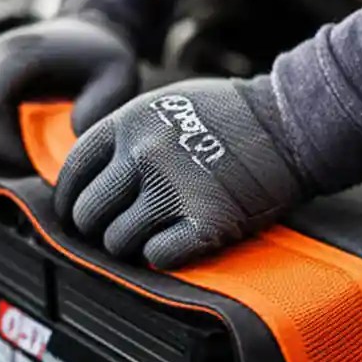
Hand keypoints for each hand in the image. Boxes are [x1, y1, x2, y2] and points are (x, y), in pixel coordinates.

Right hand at [0, 16, 136, 168]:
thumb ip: (97, 110)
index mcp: (17, 53)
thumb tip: (69, 146)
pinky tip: (20, 156)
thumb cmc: (104, 57)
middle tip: (34, 175)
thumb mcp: (117, 78)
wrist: (89, 31)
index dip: (5, 147)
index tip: (36, 170)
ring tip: (29, 166)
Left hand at [53, 77, 306, 268]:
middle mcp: (143, 155)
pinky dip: (165, 255)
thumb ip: (123, 136)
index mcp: (127, 124)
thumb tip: (86, 179)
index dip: (71, 201)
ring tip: (156, 234)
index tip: (82, 213)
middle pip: (89, 214)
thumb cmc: (228, 117)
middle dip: (99, 229)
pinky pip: (158, 256)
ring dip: (132, 246)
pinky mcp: (205, 221)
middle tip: (120, 230)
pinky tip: (180, 240)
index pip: (72, 175)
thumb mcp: (163, 105)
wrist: (290, 125)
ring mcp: (173, 189)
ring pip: (118, 241)